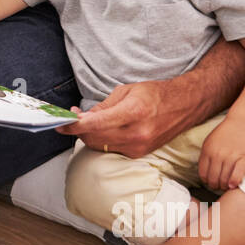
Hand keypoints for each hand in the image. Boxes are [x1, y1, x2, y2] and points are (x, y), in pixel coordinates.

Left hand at [53, 82, 171, 157]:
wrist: (184, 106)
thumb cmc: (155, 94)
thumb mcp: (126, 91)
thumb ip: (103, 107)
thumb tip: (81, 118)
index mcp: (132, 112)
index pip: (95, 124)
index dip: (74, 126)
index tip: (60, 123)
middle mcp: (136, 134)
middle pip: (94, 139)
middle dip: (78, 130)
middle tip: (71, 118)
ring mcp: (138, 147)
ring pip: (100, 147)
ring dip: (88, 136)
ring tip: (85, 122)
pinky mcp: (139, 154)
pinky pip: (111, 150)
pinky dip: (101, 141)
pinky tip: (100, 130)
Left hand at [198, 117, 244, 190]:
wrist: (243, 123)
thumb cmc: (226, 133)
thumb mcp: (210, 142)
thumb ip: (206, 156)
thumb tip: (204, 173)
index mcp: (208, 151)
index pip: (203, 174)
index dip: (206, 181)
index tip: (210, 182)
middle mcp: (218, 155)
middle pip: (213, 179)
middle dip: (215, 186)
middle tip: (219, 186)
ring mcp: (231, 157)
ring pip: (224, 180)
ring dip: (225, 186)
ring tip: (226, 185)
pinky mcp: (244, 158)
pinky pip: (237, 176)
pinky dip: (234, 183)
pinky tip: (233, 185)